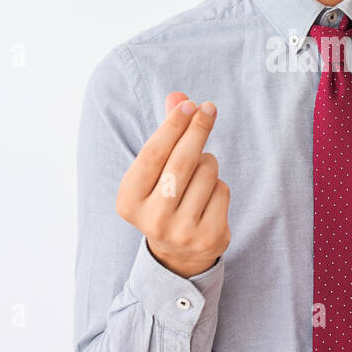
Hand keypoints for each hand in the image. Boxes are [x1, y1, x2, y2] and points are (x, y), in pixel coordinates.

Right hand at [115, 91, 231, 277]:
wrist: (177, 255)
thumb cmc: (163, 198)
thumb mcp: (156, 171)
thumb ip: (165, 134)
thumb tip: (178, 96)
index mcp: (128, 201)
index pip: (153, 154)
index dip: (172, 126)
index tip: (188, 105)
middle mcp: (152, 219)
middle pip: (182, 161)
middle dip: (197, 130)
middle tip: (208, 108)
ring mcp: (182, 232)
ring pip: (207, 172)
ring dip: (208, 163)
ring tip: (198, 176)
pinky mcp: (210, 238)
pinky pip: (222, 190)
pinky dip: (218, 185)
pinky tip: (207, 198)